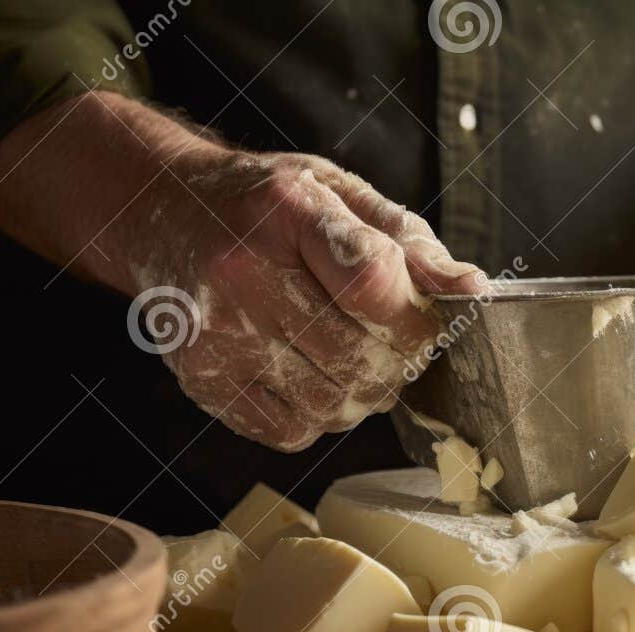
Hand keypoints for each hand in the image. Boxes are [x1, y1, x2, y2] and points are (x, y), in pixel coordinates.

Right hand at [129, 147, 483, 449]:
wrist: (162, 211)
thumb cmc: (267, 205)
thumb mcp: (341, 195)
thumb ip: (411, 243)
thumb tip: (472, 291)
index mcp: (288, 211)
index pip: (373, 281)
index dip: (415, 316)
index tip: (419, 316)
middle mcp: (241, 272)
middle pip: (361, 357)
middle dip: (396, 360)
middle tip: (387, 340)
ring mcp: (215, 332)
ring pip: (333, 405)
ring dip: (361, 392)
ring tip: (345, 352)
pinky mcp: (200, 378)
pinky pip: (292, 433)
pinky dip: (317, 416)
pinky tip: (307, 375)